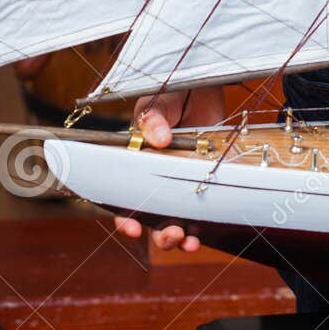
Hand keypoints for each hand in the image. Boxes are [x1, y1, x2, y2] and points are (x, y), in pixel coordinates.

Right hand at [112, 84, 225, 253]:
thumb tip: (160, 139)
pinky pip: (202, 209)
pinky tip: (204, 232)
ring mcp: (181, 183)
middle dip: (160, 235)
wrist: (203, 88)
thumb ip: (154, 119)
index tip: (134, 227)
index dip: (126, 219)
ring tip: (187, 241)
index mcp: (135, 166)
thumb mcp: (157, 104)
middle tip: (171, 234)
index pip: (124, 201)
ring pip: (177, 221)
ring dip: (180, 238)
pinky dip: (204, 224)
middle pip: (153, 220)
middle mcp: (156, 181)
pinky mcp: (204, 181)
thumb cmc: (171, 95)